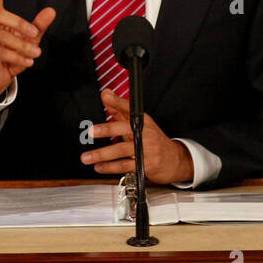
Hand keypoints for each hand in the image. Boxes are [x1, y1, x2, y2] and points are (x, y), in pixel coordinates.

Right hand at [0, 0, 55, 100]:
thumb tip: (51, 11)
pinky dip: (17, 57)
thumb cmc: (13, 55)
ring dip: (22, 46)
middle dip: (20, 25)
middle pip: (1, 15)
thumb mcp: (29, 40)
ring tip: (35, 53)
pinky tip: (27, 62)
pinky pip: (0, 52)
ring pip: (2, 36)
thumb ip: (38, 26)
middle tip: (35, 35)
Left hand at [79, 89, 194, 185]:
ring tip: (88, 157)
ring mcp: (146, 149)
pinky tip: (100, 167)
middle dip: (107, 129)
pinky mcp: (146, 165)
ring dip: (102, 154)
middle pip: (124, 129)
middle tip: (92, 132)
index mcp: (143, 121)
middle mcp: (145, 133)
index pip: (129, 108)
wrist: (174, 160)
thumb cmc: (154, 141)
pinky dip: (111, 167)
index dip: (117, 102)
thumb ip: (120, 110)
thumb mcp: (139, 124)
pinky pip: (125, 166)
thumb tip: (106, 95)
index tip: (106, 96)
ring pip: (121, 150)